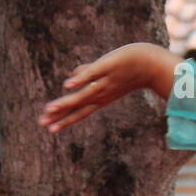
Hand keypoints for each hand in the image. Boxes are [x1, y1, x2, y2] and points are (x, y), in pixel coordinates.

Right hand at [38, 43, 177, 133]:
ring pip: (82, 95)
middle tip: (42, 124)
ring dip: (66, 103)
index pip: (80, 111)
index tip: (49, 130)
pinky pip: (92, 74)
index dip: (65, 119)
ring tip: (49, 109)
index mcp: (101, 97)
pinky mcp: (108, 66)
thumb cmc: (129, 68)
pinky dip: (80, 79)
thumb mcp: (104, 74)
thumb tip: (69, 82)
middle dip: (60, 116)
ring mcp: (104, 81)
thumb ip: (86, 75)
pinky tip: (68, 85)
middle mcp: (101, 93)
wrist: (153, 65)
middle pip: (77, 107)